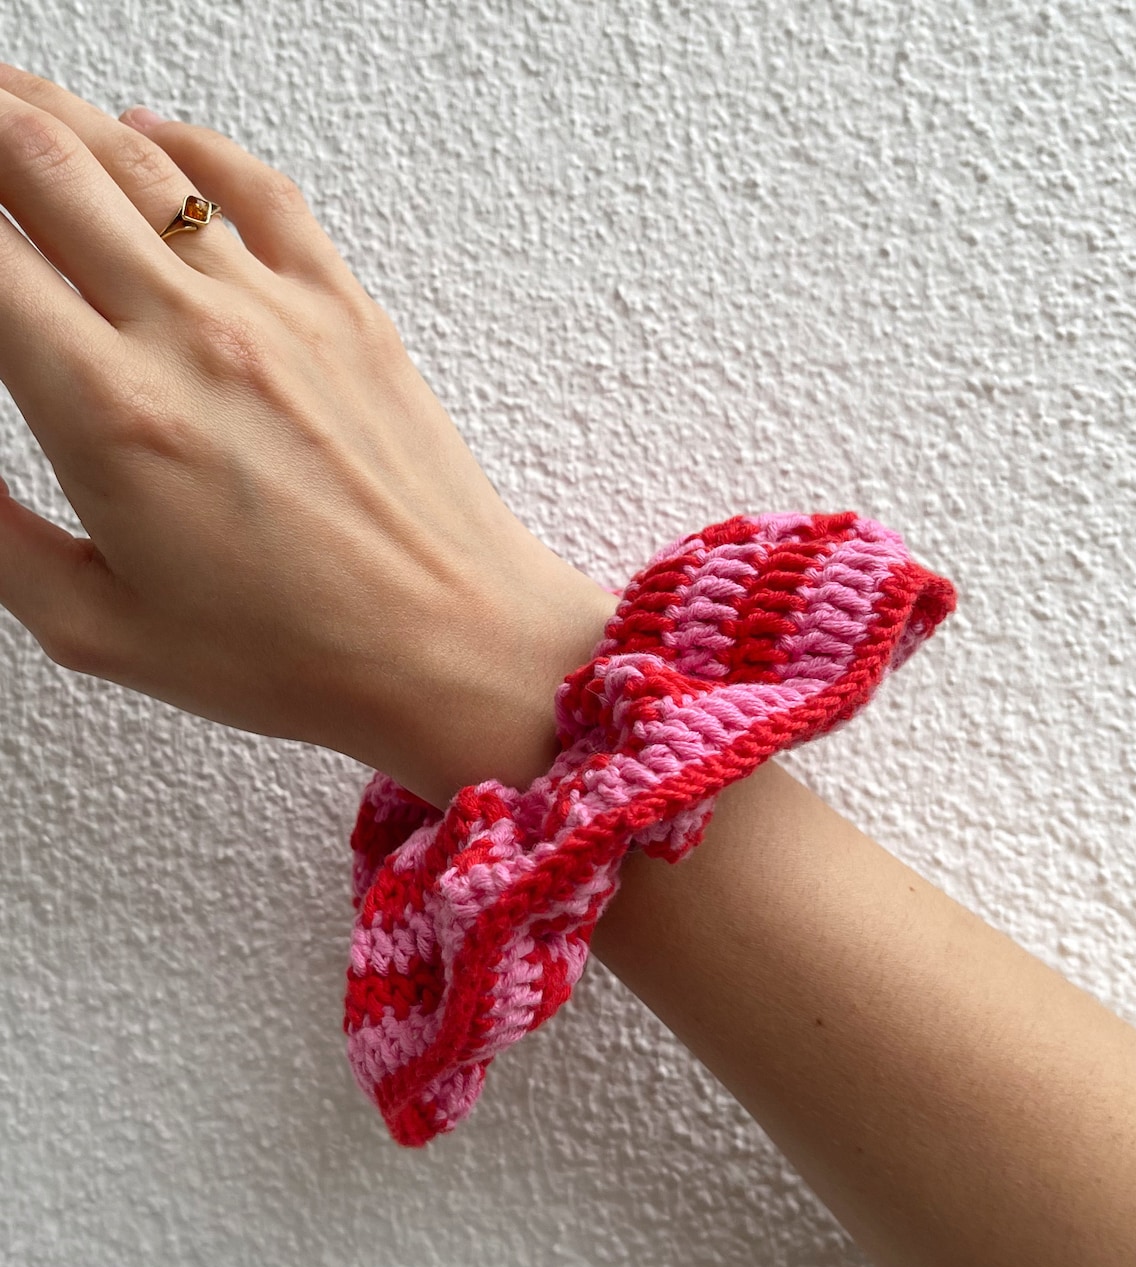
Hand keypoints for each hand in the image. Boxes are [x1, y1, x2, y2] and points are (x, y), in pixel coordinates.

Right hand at [0, 64, 615, 808]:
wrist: (454, 646)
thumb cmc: (298, 656)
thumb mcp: (100, 626)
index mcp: (109, 412)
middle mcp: (189, 335)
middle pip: (41, 164)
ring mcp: (274, 309)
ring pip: (138, 158)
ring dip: (54, 114)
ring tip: (12, 104)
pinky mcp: (343, 308)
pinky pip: (254, 187)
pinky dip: (187, 143)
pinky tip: (151, 134)